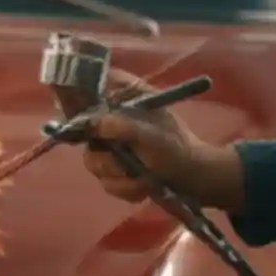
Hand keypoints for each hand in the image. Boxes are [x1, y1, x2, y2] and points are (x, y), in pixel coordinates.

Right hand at [85, 110, 203, 202]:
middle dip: (104, 157)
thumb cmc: (178, 149)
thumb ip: (125, 127)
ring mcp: (111, 145)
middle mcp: (113, 120)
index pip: (92, 87)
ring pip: (93, 161)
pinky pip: (105, 180)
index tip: (90, 125)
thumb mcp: (154, 136)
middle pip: (83, 131)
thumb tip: (95, 124)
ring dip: (119, 177)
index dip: (81, 101)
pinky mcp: (113, 168)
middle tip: (123, 166)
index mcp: (125, 100)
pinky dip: (125, 188)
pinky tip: (143, 187)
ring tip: (143, 180)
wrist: (195, 178)